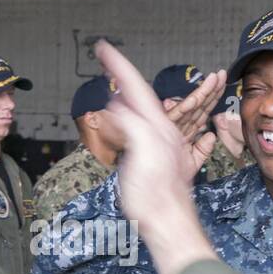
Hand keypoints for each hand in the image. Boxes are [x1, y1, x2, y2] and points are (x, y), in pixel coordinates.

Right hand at [93, 40, 216, 273]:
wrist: (169, 225)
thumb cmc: (156, 196)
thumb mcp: (143, 152)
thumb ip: (131, 123)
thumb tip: (116, 107)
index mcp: (157, 126)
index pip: (136, 87)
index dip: (119, 66)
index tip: (103, 48)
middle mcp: (161, 132)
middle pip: (140, 95)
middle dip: (123, 74)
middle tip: (106, 57)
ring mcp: (161, 147)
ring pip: (144, 111)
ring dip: (130, 94)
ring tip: (118, 81)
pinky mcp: (157, 161)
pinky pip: (143, 131)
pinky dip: (132, 119)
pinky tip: (129, 122)